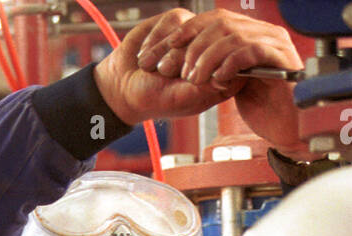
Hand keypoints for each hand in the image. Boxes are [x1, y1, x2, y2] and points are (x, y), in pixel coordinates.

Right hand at [95, 11, 249, 125]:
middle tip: (164, 75)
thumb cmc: (151, 98)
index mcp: (214, 82)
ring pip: (192, 31)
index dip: (213, 66)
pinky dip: (156, 39)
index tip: (188, 76)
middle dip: (181, 60)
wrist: (121, 83)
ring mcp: (194, 39)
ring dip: (165, 51)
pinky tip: (147, 55)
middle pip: (210, 45)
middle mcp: (207, 57)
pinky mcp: (178, 24)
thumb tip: (228, 76)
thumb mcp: (178, 98)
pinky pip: (175, 21)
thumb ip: (204, 87)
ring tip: (151, 68)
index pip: (230, 65)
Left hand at [133, 9, 311, 157]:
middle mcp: (263, 32)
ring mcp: (274, 43)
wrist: (292, 129)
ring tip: (191, 78)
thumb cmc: (265, 111)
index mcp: (251, 34)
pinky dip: (228, 63)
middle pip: (219, 23)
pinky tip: (215, 80)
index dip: (185, 32)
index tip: (161, 49)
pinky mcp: (281, 59)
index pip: (213, 19)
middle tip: (170, 68)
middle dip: (189, 45)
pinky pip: (248, 52)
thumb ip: (219, 67)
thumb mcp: (235, 85)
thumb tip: (190, 60)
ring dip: (205, 57)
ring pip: (231, 35)